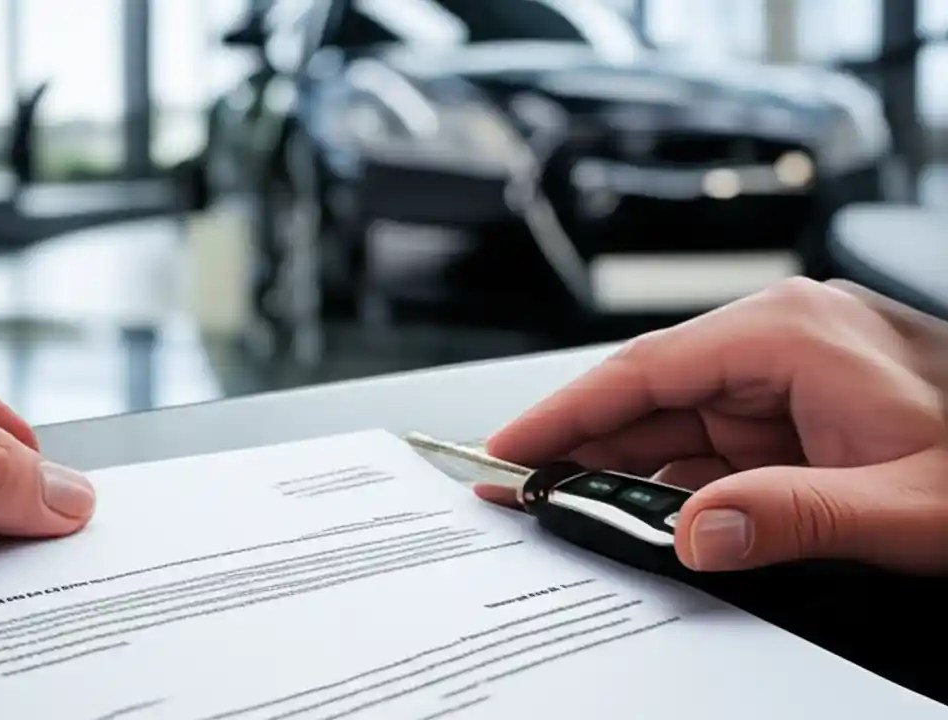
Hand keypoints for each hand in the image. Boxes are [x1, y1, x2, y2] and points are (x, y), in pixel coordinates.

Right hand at [479, 277, 947, 573]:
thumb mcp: (906, 505)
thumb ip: (795, 517)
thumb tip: (694, 535)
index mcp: (792, 335)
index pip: (646, 369)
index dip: (565, 412)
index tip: (509, 448)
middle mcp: (778, 342)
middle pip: (647, 397)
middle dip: (580, 448)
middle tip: (521, 496)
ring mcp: (785, 375)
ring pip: (672, 423)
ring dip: (623, 471)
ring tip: (566, 513)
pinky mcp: (794, 409)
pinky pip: (710, 445)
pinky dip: (672, 482)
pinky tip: (640, 514)